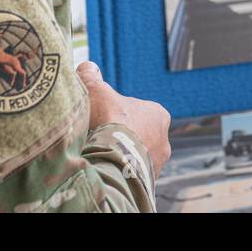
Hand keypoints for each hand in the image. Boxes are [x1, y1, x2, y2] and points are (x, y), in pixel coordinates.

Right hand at [76, 61, 171, 176]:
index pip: (137, 111)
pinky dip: (121, 172)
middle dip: (122, 136)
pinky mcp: (148, 182)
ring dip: (122, 155)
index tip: (103, 118)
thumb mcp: (96, 91)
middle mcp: (164, 140)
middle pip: (138, 135)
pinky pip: (133, 175)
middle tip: (101, 138)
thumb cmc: (110, 121)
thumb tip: (87, 67)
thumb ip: (91, 77)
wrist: (114, 159)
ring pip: (136, 156)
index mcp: (158, 115)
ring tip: (102, 156)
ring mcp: (157, 164)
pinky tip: (106, 170)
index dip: (118, 113)